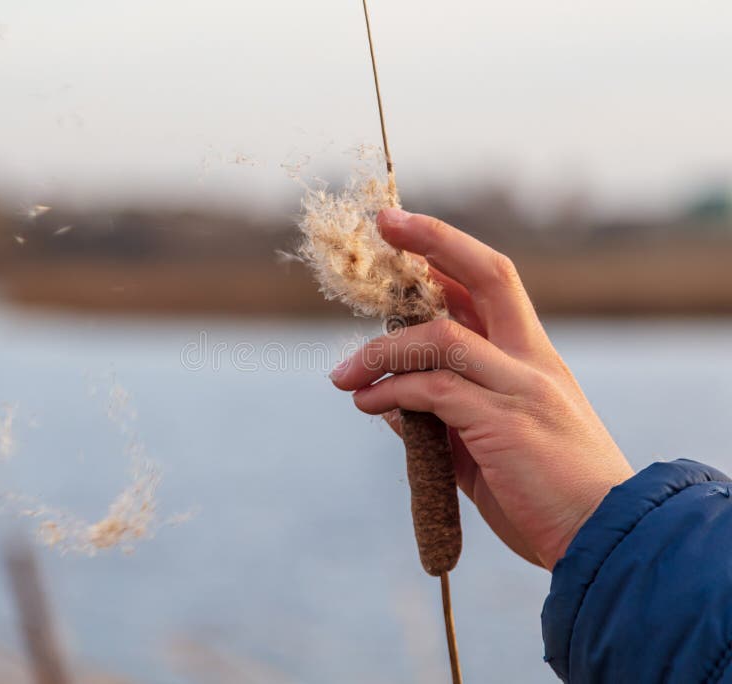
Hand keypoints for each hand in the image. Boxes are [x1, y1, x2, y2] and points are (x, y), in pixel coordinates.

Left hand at [330, 208, 633, 569]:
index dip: (447, 252)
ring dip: (381, 351)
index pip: (491, 283)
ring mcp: (521, 386)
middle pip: (487, 275)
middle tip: (383, 224)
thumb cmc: (548, 492)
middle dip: (433, 241)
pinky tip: (367, 403)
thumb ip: (447, 417)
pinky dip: (392, 391)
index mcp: (533, 357)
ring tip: (344, 376)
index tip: (404, 232)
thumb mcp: (492, 444)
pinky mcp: (504, 423)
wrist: (604, 539)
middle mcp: (531, 359)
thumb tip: (390, 403)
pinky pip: (433, 390)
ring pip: (440, 336)